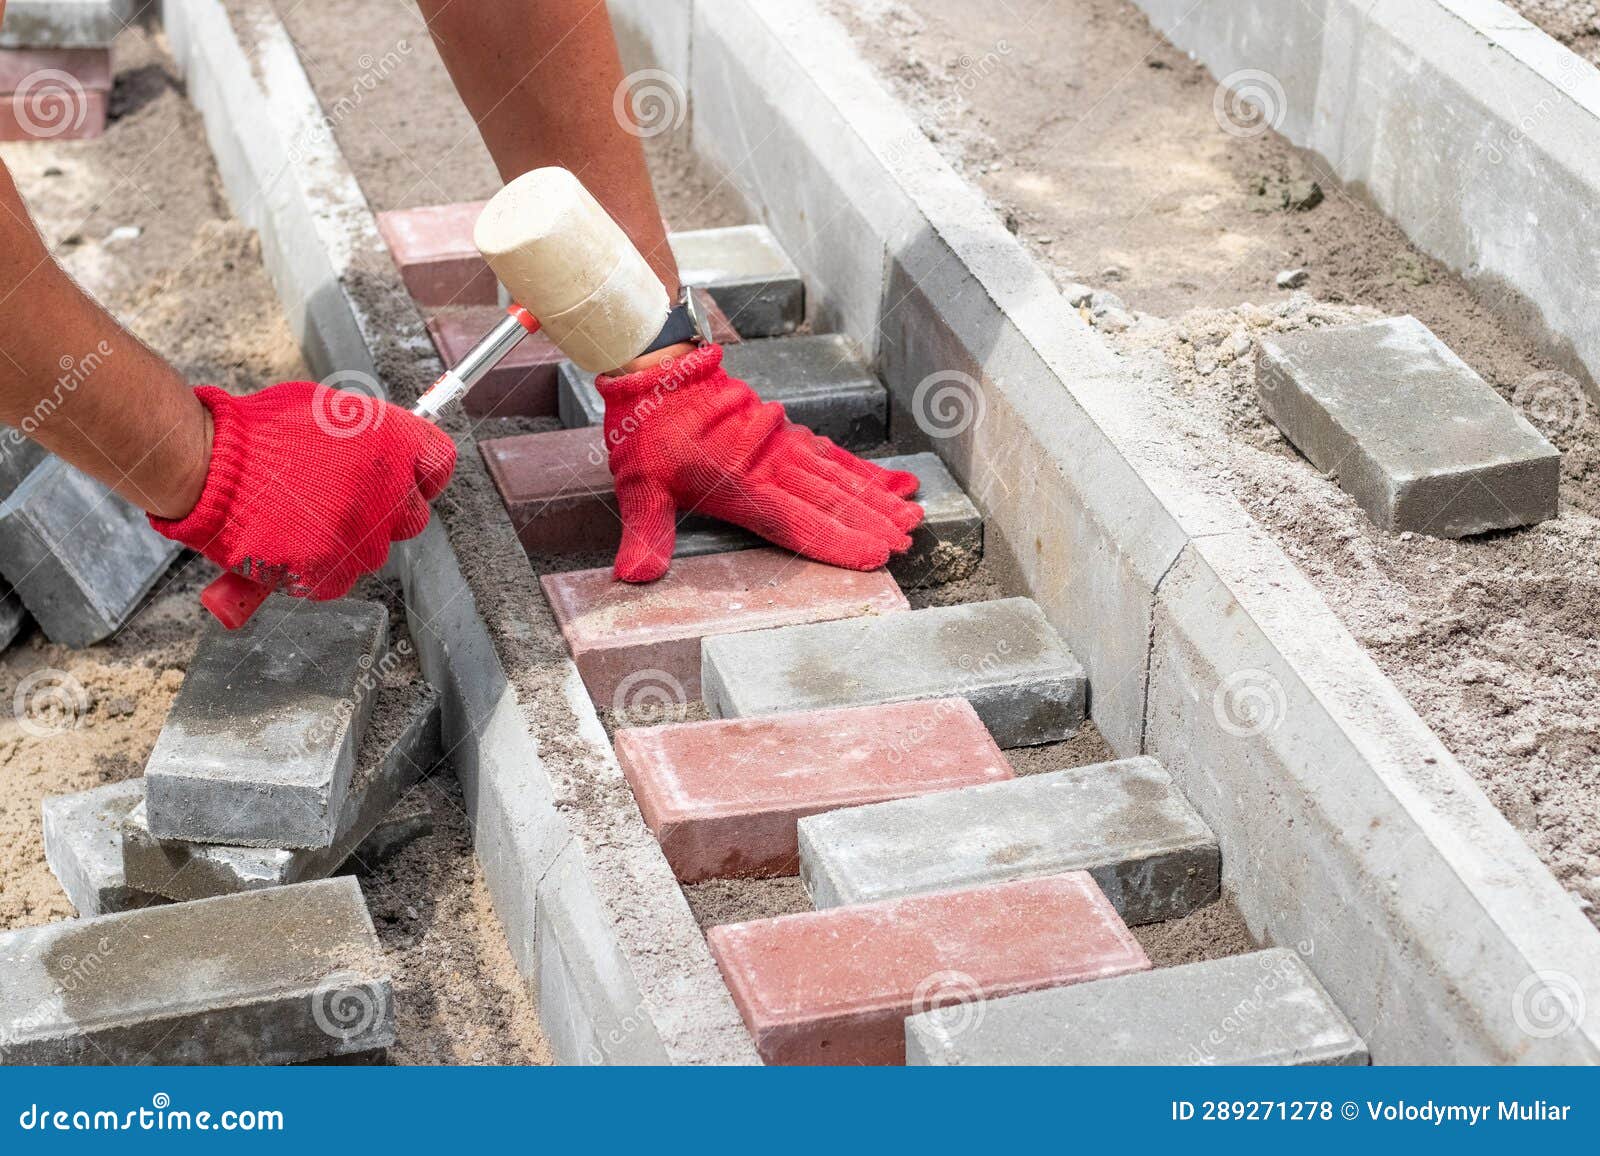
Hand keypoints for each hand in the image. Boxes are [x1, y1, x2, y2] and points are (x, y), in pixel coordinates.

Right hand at [150, 383, 455, 599]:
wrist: (210, 463)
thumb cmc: (258, 430)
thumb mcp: (327, 410)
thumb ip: (369, 436)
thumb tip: (385, 453)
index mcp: (394, 442)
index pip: (439, 464)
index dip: (421, 474)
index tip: (407, 479)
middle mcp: (389, 492)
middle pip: (413, 516)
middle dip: (385, 513)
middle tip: (341, 501)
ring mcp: (362, 536)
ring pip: (372, 552)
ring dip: (346, 542)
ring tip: (299, 518)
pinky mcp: (331, 571)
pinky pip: (337, 580)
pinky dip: (315, 571)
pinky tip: (287, 544)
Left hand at [596, 345, 923, 581]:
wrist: (657, 367)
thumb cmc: (645, 429)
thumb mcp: (636, 485)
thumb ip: (647, 531)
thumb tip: (635, 575)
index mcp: (740, 484)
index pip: (797, 522)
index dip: (838, 541)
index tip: (875, 555)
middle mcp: (771, 464)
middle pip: (830, 499)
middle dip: (872, 523)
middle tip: (908, 541)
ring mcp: (784, 444)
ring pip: (840, 476)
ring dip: (878, 498)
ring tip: (914, 516)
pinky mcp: (788, 431)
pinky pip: (834, 453)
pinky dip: (866, 470)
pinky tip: (895, 481)